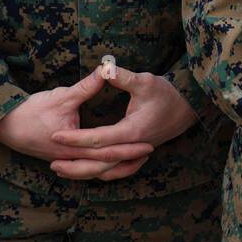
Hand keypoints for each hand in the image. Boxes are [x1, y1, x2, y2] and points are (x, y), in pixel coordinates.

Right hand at [0, 68, 153, 177]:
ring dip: (116, 168)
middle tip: (149, 153)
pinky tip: (111, 162)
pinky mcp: (64, 160)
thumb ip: (86, 86)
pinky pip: (87, 170)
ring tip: (136, 161)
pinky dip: (102, 168)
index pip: (107, 151)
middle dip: (128, 161)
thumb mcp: (63, 96)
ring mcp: (67, 161)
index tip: (147, 143)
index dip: (129, 148)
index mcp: (74, 145)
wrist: (8, 125)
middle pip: (105, 166)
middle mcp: (71, 158)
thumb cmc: (33, 111)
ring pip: (96, 172)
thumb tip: (106, 70)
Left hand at [49, 62, 196, 179]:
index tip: (55, 135)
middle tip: (52, 163)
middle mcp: (133, 146)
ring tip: (64, 171)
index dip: (75, 138)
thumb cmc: (167, 93)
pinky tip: (90, 172)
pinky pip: (119, 170)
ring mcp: (137, 153)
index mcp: (132, 130)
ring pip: (108, 170)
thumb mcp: (145, 81)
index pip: (97, 139)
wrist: (188, 106)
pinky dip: (103, 173)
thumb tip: (104, 68)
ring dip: (86, 173)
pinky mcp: (140, 154)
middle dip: (75, 164)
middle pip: (100, 162)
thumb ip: (122, 77)